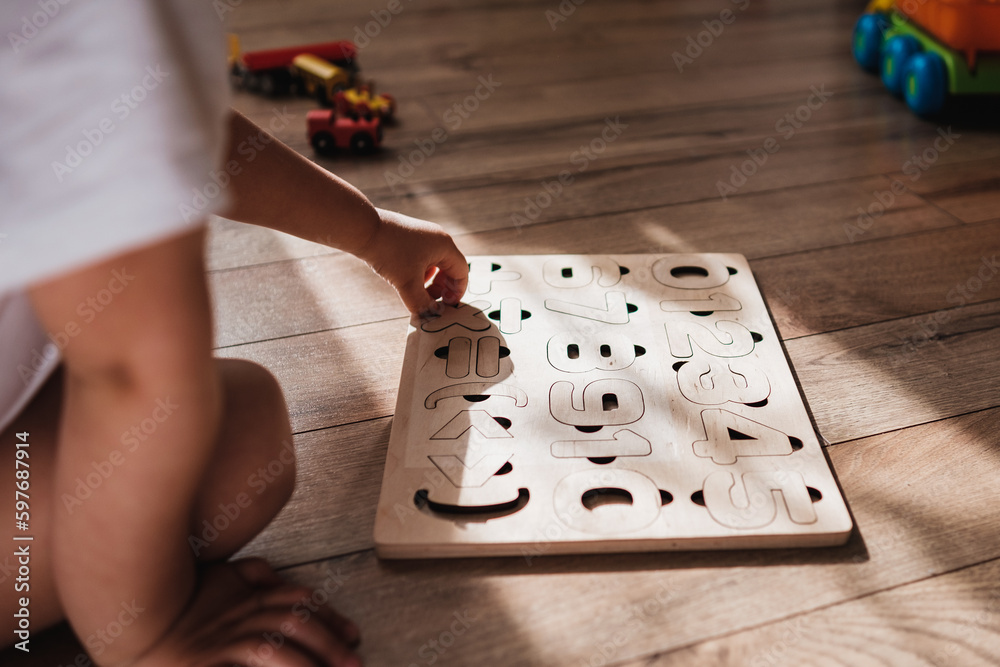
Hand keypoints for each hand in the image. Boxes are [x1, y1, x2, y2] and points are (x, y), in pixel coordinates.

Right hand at [131, 559, 361, 666]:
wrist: (128, 617)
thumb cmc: (175, 599)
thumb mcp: (218, 575)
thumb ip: (252, 573)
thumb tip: (278, 577)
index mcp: (245, 596)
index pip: (298, 601)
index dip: (330, 618)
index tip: (352, 635)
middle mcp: (237, 617)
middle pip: (294, 624)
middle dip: (329, 645)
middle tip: (353, 664)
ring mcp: (221, 643)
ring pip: (274, 649)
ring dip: (307, 664)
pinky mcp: (206, 664)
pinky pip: (252, 661)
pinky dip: (278, 665)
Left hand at [358, 210, 468, 317]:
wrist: (363, 229)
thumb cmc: (389, 252)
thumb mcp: (407, 283)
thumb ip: (422, 303)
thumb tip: (432, 315)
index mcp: (445, 245)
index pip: (462, 271)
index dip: (457, 292)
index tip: (446, 306)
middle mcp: (437, 238)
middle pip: (449, 267)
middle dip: (442, 288)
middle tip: (431, 302)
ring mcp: (422, 235)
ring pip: (434, 263)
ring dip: (430, 281)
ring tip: (416, 292)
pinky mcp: (408, 235)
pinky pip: (421, 257)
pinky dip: (418, 271)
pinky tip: (404, 279)